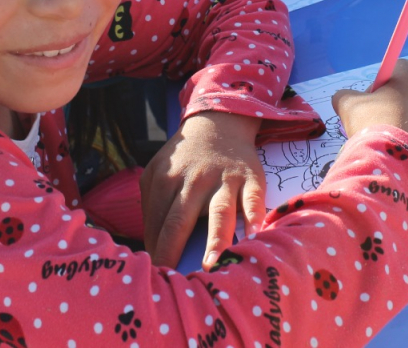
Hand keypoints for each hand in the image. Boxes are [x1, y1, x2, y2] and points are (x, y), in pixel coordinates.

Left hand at [140, 112, 265, 269]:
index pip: (156, 223)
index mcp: (166, 180)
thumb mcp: (159, 172)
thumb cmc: (185, 160)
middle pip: (179, 219)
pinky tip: (253, 236)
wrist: (218, 124)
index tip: (155, 277)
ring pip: (219, 212)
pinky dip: (254, 217)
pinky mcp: (250, 178)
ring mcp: (224, 179)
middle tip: (173, 283)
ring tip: (212, 265)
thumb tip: (153, 248)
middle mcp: (193, 180)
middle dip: (173, 250)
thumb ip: (153, 204)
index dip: (154, 251)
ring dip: (215, 240)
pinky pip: (253, 200)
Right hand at [331, 59, 407, 154]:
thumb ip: (345, 95)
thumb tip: (344, 99)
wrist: (399, 164)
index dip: (376, 87)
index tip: (367, 104)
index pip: (392, 71)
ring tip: (387, 139)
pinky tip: (399, 149)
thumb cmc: (376, 123)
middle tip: (375, 121)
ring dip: (402, 120)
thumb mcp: (349, 105)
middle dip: (391, 103)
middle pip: (407, 90)